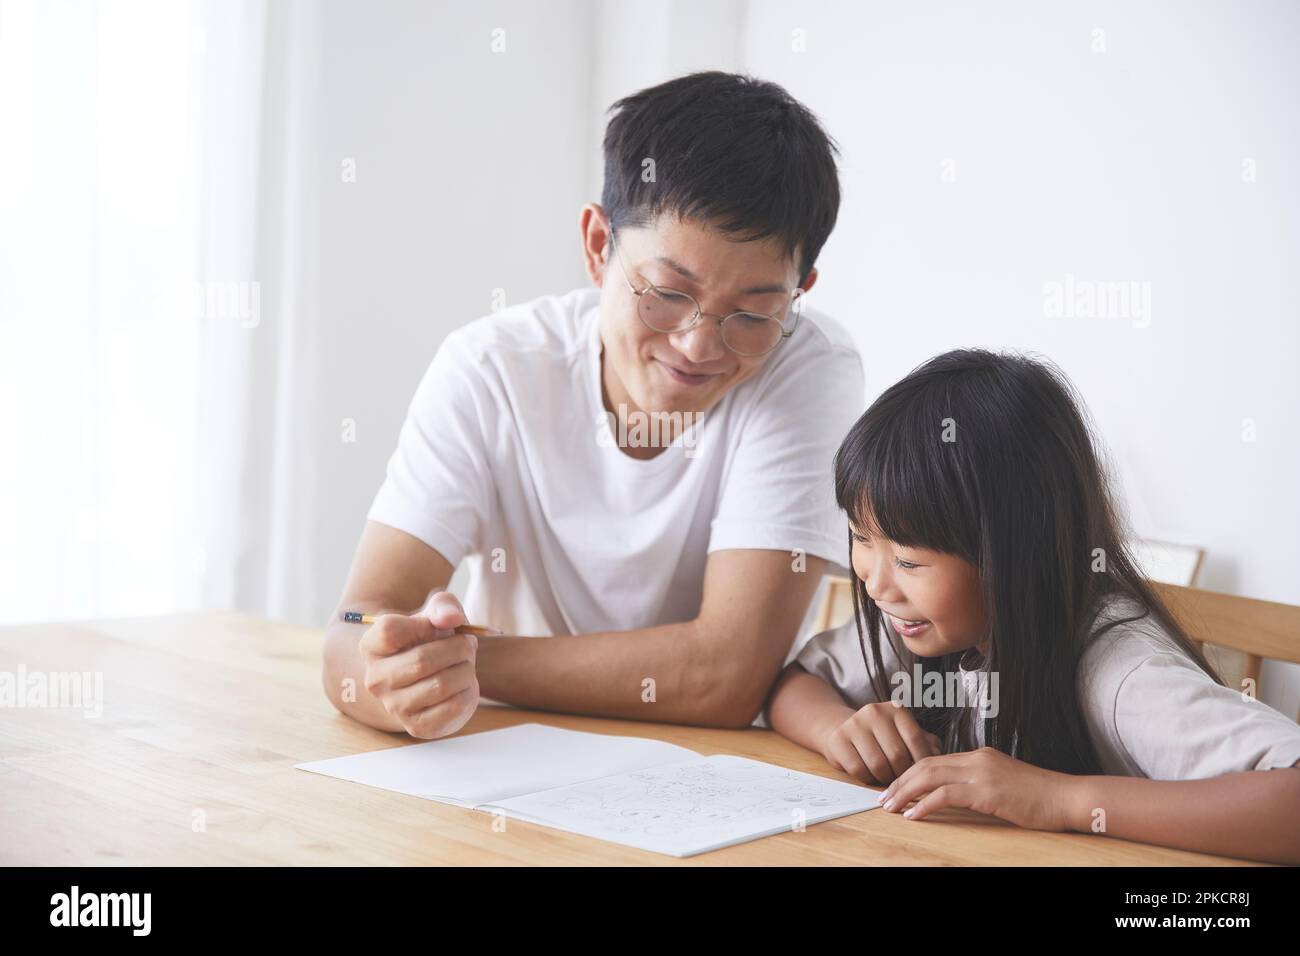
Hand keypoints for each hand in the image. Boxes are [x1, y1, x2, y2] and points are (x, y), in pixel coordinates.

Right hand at [358, 590, 479, 738]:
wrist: (435, 675)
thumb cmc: (433, 639)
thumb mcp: (437, 614)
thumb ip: (444, 606)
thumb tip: (451, 619)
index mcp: (371, 646)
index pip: (389, 630)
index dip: (425, 624)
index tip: (440, 626)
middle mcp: (376, 679)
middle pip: (422, 660)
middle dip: (457, 648)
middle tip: (468, 644)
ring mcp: (394, 706)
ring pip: (442, 684)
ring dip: (466, 669)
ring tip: (466, 663)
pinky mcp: (417, 726)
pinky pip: (453, 706)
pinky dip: (468, 691)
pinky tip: (463, 684)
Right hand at [821, 701, 942, 785]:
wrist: (844, 728)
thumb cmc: (882, 735)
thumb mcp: (905, 734)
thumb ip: (926, 743)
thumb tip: (940, 759)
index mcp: (896, 709)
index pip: (916, 740)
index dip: (921, 763)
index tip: (921, 775)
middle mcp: (875, 712)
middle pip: (897, 755)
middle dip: (902, 774)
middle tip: (902, 780)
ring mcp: (854, 724)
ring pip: (878, 765)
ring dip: (885, 778)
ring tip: (887, 778)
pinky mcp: (838, 740)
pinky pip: (858, 770)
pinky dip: (867, 779)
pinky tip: (870, 775)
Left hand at [878, 747, 1082, 830]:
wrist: (1067, 797)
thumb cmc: (1039, 796)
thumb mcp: (1003, 783)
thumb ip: (979, 783)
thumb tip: (955, 794)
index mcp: (978, 755)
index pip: (934, 759)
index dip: (910, 773)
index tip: (894, 787)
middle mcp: (976, 759)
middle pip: (925, 764)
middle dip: (900, 781)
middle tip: (882, 798)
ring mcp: (981, 773)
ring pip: (930, 776)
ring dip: (905, 792)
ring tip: (890, 807)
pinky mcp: (987, 791)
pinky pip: (946, 795)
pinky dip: (925, 804)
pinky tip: (913, 815)